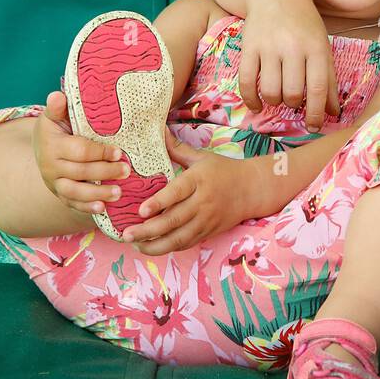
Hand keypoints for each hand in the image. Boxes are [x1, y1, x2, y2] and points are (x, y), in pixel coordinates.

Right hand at [32, 90, 130, 215]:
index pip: (78, 151)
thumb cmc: (57, 128)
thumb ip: (58, 107)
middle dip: (105, 172)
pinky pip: (72, 203)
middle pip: (80, 172)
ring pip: (74, 191)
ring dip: (97, 193)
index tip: (119, 152)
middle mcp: (50, 166)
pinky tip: (103, 209)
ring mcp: (54, 182)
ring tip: (118, 193)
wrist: (43, 147)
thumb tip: (58, 95)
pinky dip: (86, 208)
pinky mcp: (59, 194)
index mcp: (52, 144)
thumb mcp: (55, 115)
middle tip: (126, 171)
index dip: (99, 152)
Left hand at [124, 128, 266, 254]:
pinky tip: (153, 247)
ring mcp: (207, 220)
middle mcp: (202, 202)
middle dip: (148, 230)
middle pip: (174, 220)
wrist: (253, 189)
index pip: (177, 193)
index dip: (158, 202)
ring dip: (156, 245)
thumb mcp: (202, 157)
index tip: (140, 210)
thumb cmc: (224, 170)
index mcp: (199, 180)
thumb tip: (158, 131)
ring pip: (179, 238)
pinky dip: (169, 247)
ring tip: (136, 245)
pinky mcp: (209, 232)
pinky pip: (187, 243)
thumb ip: (177, 149)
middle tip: (126, 234)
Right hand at [239, 0, 339, 132]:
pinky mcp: (249, 47)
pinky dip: (251, 99)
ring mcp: (269, 47)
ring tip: (278, 98)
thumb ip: (328, 78)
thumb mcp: (322, 46)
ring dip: (275, 102)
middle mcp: (293, 48)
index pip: (318, 88)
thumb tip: (333, 112)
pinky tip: (257, 105)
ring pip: (271, 91)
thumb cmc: (304, 24)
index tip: (313, 126)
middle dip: (294, 105)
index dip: (316, 112)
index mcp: (316, 48)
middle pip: (293, 93)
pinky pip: (247, 81)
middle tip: (294, 102)